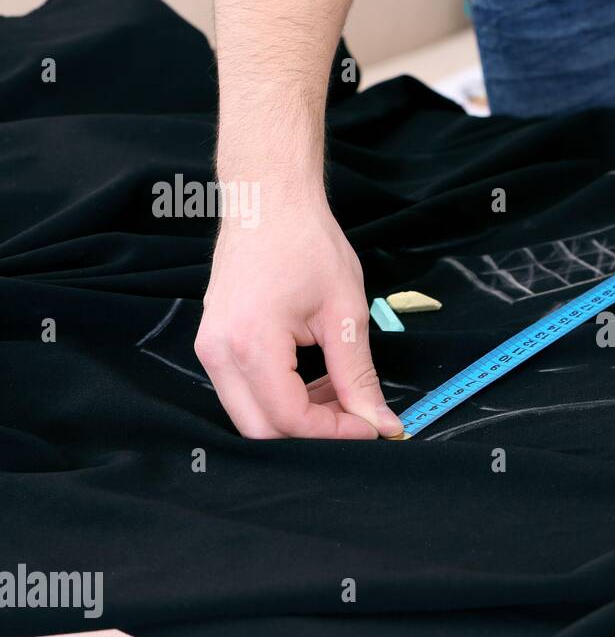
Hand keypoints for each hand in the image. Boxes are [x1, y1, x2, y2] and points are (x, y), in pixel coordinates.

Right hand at [195, 183, 403, 438]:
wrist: (268, 201)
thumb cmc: (307, 244)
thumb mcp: (345, 314)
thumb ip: (359, 376)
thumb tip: (381, 423)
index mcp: (250, 344)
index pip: (290, 420)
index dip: (335, 433)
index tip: (372, 426)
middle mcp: (219, 353)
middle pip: (262, 431)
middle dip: (313, 434)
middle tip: (357, 417)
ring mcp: (210, 350)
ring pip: (252, 416)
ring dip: (299, 418)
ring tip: (342, 393)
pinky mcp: (214, 344)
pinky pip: (246, 393)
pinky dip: (283, 399)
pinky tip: (318, 380)